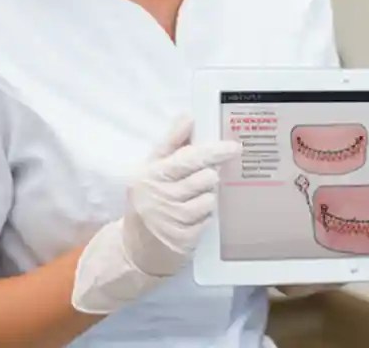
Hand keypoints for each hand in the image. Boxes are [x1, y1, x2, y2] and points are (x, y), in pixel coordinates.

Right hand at [72, 116, 240, 313]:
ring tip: (192, 199)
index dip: (214, 151)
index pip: (188, 158)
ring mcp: (171, 218)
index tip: (233, 147)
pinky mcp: (183, 238)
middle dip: (210, 174)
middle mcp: (159, 195)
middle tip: (209, 175)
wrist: (135, 250)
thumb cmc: (148, 202)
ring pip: (209, 197)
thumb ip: (170, 143)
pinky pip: (208, 217)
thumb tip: (187, 116)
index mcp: (151, 174)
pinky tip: (192, 217)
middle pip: (204, 176)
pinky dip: (204, 215)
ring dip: (207, 196)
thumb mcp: (150, 170)